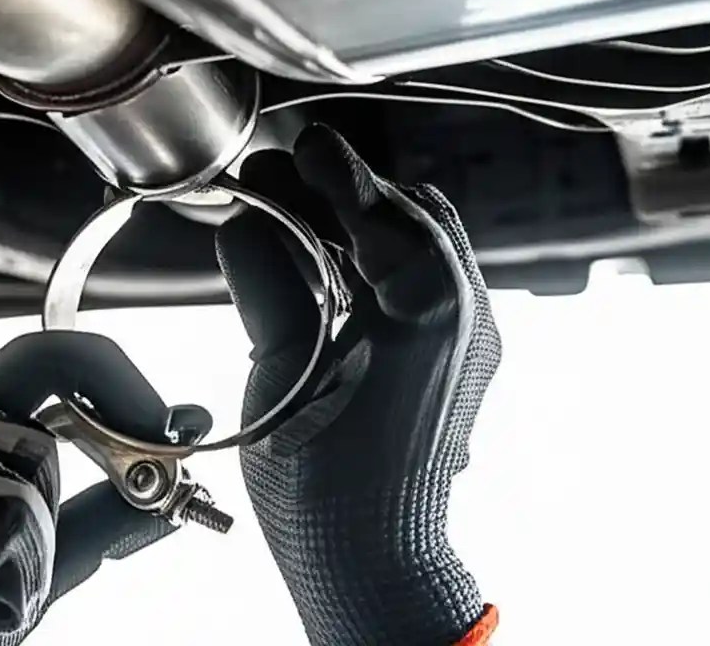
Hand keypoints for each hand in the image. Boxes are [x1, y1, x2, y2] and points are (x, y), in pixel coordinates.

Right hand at [0, 331, 204, 645]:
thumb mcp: (36, 570)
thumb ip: (96, 523)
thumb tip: (174, 477)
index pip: (44, 360)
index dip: (120, 376)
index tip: (183, 422)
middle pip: (40, 362)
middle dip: (120, 407)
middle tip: (163, 473)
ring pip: (30, 459)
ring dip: (43, 544)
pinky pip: (3, 515)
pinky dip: (11, 574)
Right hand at [217, 125, 500, 645]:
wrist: (373, 563)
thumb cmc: (327, 490)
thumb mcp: (282, 374)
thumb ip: (267, 286)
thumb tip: (244, 225)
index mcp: (427, 312)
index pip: (381, 210)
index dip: (335, 172)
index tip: (299, 145)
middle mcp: (463, 316)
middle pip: (407, 216)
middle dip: (339, 193)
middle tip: (273, 182)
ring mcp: (465, 339)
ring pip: (416, 247)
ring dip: (354, 224)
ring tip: (288, 219)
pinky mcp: (454, 360)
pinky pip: (418, 284)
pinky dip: (370, 262)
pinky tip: (320, 267)